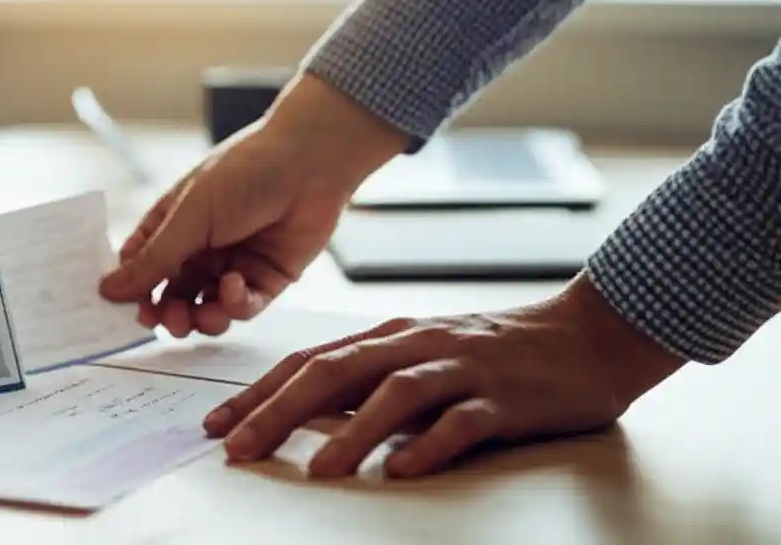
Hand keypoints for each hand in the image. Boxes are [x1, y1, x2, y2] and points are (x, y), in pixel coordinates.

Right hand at [98, 74, 407, 336]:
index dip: (132, 289)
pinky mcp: (266, 279)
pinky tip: (235, 285)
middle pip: (173, 295)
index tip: (123, 308)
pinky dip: (235, 304)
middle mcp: (201, 247)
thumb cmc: (245, 172)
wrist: (311, 163)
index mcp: (174, 224)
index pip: (141, 265)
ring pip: (207, 309)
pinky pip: (243, 307)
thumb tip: (108, 290)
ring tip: (201, 314)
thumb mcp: (190, 215)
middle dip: (167, 313)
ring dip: (201, 318)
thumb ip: (153, 259)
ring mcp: (233, 264)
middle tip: (164, 320)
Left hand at [202, 275, 684, 477]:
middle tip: (239, 448)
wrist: (587, 334)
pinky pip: (464, 422)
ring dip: (352, 432)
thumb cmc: (496, 351)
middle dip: (280, 410)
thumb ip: (371, 382)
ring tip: (318, 470)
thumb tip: (310, 417)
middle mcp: (418, 345)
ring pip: (396, 394)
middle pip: (337, 372)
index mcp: (391, 336)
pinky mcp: (506, 397)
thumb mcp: (424, 357)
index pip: (311, 361)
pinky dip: (432, 444)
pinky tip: (404, 470)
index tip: (217, 424)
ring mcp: (463, 368)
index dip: (260, 392)